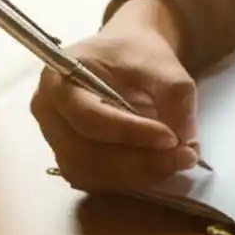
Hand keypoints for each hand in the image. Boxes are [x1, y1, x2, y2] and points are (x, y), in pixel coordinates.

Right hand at [29, 0, 199, 192]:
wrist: (127, 55)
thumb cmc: (136, 53)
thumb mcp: (161, 63)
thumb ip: (175, 94)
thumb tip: (186, 135)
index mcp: (58, 80)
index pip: (89, 117)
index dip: (131, 133)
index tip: (172, 138)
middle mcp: (48, 113)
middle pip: (86, 153)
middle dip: (139, 161)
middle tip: (184, 156)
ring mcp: (56, 140)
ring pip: (91, 173)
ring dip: (137, 174)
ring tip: (177, 161)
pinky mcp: (72, 159)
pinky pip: (97, 181)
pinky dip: (131, 179)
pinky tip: (160, 166)